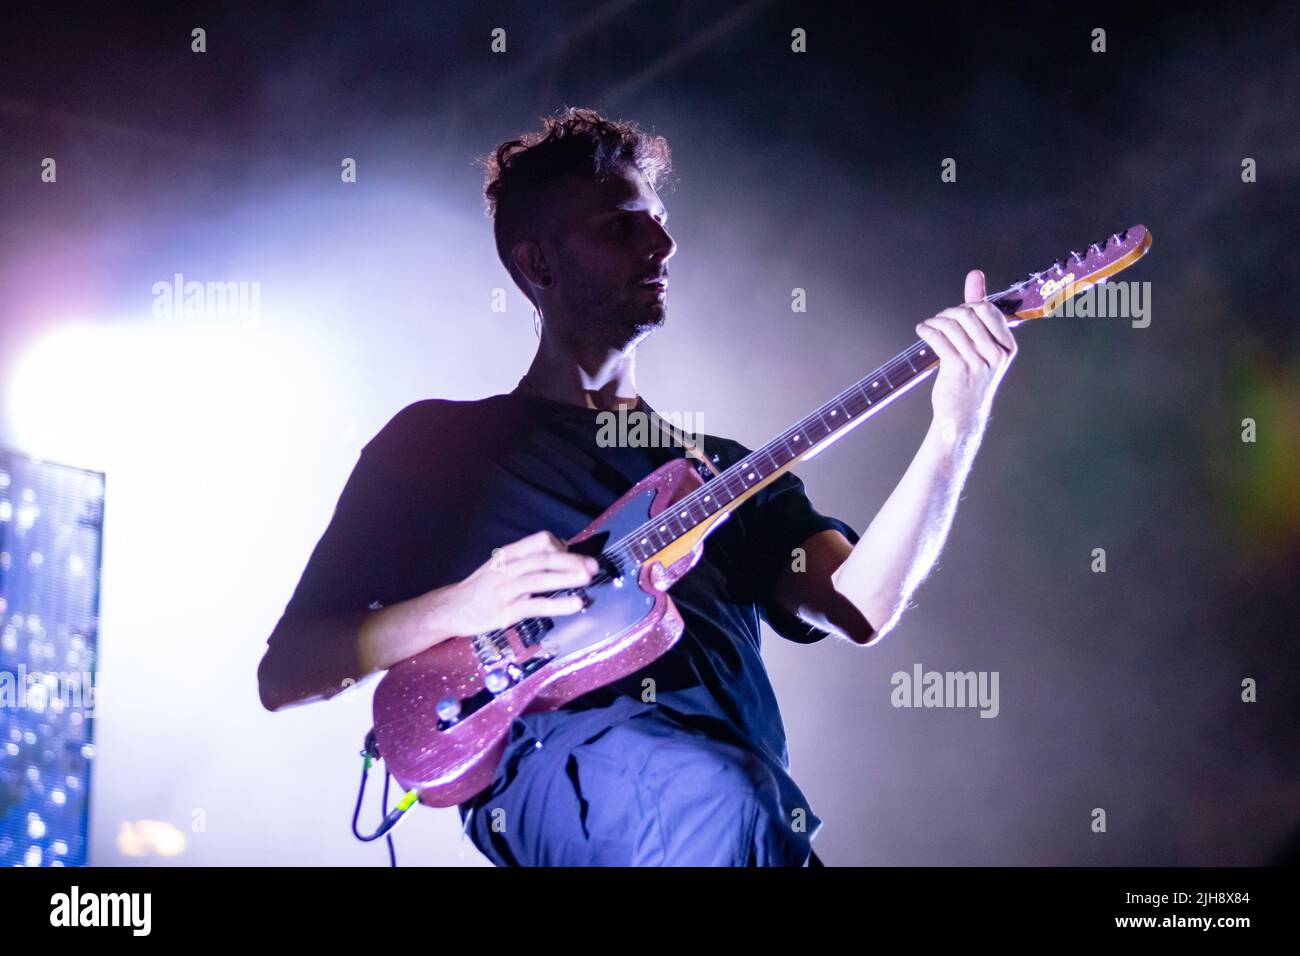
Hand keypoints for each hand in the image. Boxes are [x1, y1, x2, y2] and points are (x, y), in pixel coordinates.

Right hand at [426, 530, 595, 636]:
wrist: (452, 608)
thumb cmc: (482, 587)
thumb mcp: (502, 565)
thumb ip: (528, 559)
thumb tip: (562, 551)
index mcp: (509, 554)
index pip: (540, 540)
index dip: (562, 547)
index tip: (576, 557)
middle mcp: (508, 568)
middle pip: (544, 558)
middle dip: (571, 561)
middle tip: (594, 566)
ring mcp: (506, 589)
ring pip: (540, 578)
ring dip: (566, 577)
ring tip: (587, 579)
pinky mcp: (505, 611)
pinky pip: (535, 606)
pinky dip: (557, 605)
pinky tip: (575, 604)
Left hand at [915, 269, 1017, 439]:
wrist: (962, 416)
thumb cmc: (972, 378)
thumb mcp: (981, 346)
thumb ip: (979, 310)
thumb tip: (975, 274)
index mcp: (1007, 347)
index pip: (987, 310)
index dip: (968, 306)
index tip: (957, 314)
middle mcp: (996, 354)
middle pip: (969, 314)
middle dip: (950, 312)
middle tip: (940, 320)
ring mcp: (978, 363)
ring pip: (952, 326)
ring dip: (935, 322)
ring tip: (929, 326)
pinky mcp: (958, 370)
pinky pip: (939, 339)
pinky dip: (927, 330)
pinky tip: (922, 330)